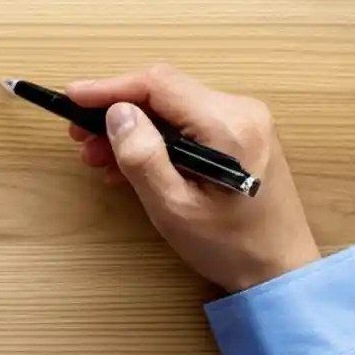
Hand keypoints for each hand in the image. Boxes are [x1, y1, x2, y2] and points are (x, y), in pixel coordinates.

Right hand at [67, 65, 319, 292]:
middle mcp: (241, 110)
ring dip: (134, 126)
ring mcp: (245, 120)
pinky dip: (156, 137)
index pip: (158, 84)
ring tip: (98, 157)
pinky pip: (189, 122)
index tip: (71, 97)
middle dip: (117, 111)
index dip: (110, 87)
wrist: (282, 271)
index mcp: (227, 124)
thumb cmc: (230, 247)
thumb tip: (117, 113)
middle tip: (79, 138)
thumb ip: (142, 156)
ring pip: (173, 107)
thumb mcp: (174, 208)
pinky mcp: (243, 134)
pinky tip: (130, 163)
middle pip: (164, 92)